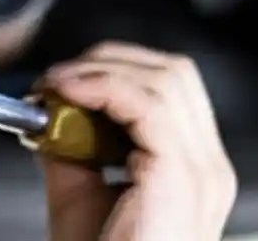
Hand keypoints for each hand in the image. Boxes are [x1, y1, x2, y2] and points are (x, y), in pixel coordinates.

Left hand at [38, 42, 235, 240]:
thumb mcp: (79, 197)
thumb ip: (71, 151)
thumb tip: (51, 113)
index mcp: (191, 171)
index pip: (170, 89)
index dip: (115, 70)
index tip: (63, 79)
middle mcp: (207, 169)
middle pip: (174, 74)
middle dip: (109, 60)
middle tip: (57, 78)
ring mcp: (201, 173)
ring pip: (164, 79)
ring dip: (99, 71)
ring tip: (56, 86)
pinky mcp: (179, 177)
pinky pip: (147, 104)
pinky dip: (102, 86)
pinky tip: (67, 93)